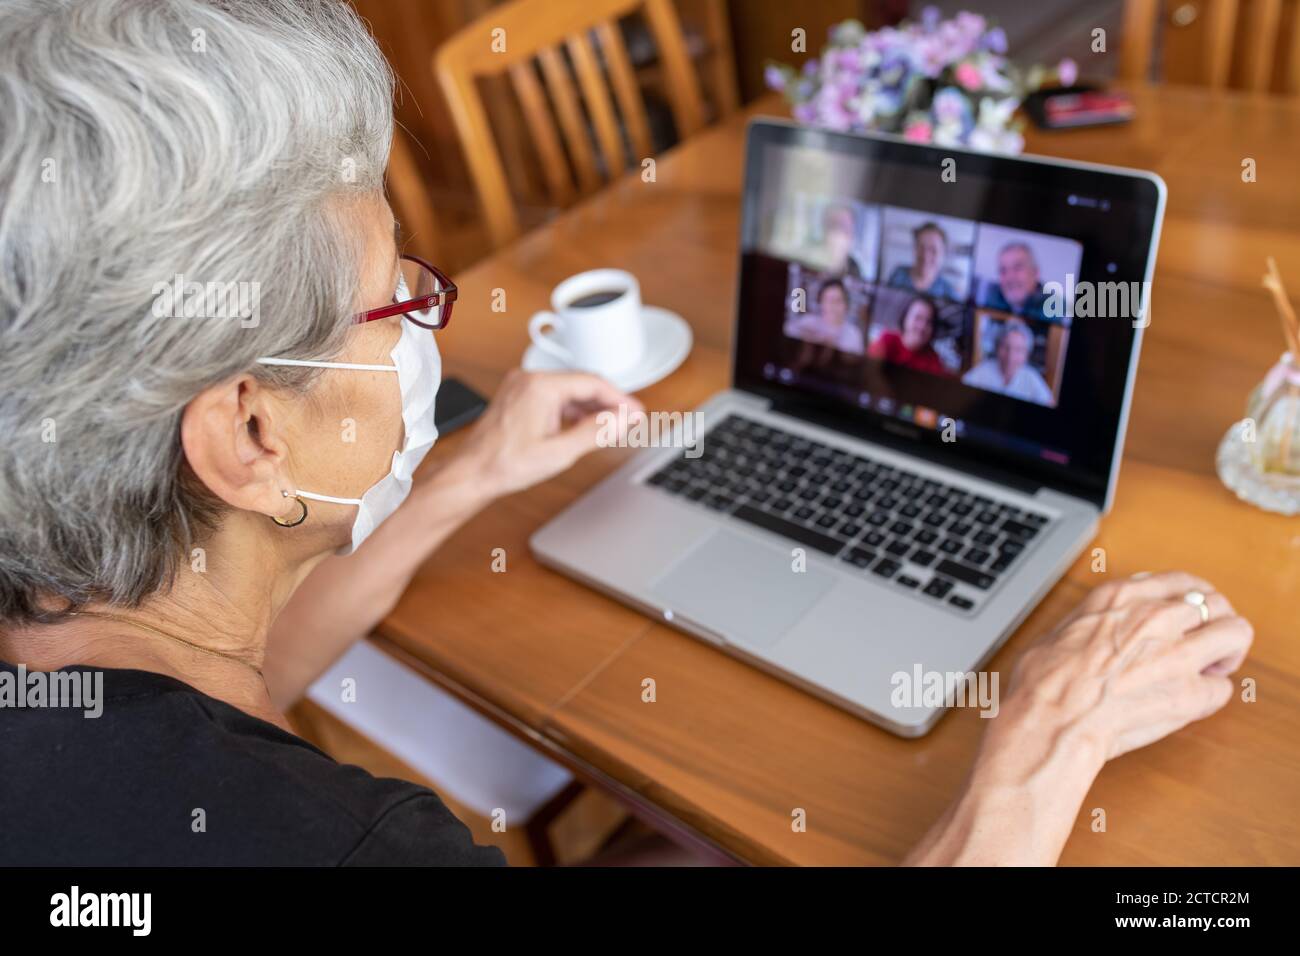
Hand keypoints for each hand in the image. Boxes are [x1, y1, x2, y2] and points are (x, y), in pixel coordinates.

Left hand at [453, 369, 643, 499]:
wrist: (472, 474)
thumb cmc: (504, 464)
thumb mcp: (560, 452)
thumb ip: (597, 431)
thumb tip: (624, 419)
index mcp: (541, 386)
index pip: (593, 383)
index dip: (621, 399)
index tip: (637, 412)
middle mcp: (530, 379)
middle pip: (582, 384)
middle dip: (608, 403)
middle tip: (631, 421)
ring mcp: (522, 386)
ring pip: (569, 391)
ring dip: (591, 407)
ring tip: (612, 426)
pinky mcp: (519, 397)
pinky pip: (554, 397)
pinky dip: (572, 410)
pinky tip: (584, 426)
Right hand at [987, 571, 1252, 773]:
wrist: (1049, 720)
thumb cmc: (1043, 682)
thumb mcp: (1063, 629)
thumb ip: (1098, 620)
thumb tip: (1104, 627)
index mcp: (1120, 598)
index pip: (1182, 582)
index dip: (1192, 600)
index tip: (1190, 615)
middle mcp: (1155, 617)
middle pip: (1216, 602)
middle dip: (1215, 623)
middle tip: (1205, 643)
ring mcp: (1177, 654)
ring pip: (1236, 632)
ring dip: (1228, 651)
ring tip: (1211, 668)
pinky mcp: (1190, 694)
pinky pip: (1223, 689)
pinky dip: (1211, 696)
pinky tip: (1191, 702)